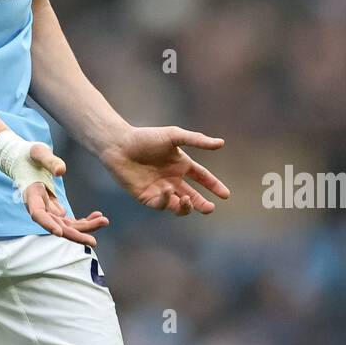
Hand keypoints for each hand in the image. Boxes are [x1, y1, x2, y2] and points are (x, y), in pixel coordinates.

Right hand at [20, 143, 109, 246]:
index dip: (48, 224)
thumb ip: (49, 161)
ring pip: (67, 226)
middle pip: (57, 226)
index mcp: (32, 195)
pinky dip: (85, 220)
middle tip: (93, 242)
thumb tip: (61, 171)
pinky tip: (98, 216)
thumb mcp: (39, 152)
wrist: (27, 161)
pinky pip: (71, 220)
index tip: (59, 232)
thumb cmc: (31, 155)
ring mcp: (48, 211)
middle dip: (75, 234)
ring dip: (85, 227)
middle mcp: (39, 208)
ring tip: (104, 221)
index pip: (38, 214)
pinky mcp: (56, 210)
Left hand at [100, 126, 229, 215]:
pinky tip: (168, 190)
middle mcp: (172, 179)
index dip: (214, 186)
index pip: (202, 178)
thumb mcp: (174, 136)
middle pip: (192, 196)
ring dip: (186, 206)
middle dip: (202, 204)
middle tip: (210, 208)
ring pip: (178, 206)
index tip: (226, 195)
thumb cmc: (146, 137)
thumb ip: (197, 140)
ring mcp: (160, 189)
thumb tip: (221, 143)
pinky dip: (167, 201)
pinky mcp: (146, 197)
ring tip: (188, 199)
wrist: (119, 145)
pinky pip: (161, 205)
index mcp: (181, 164)